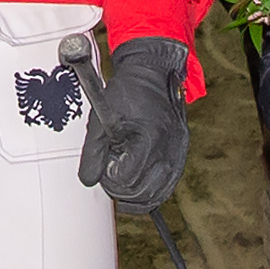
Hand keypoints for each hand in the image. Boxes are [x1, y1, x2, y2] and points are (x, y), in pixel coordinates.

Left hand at [77, 37, 190, 211]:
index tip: (105, 162)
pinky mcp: (180, 154)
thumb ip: (92, 152)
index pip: (126, 180)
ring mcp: (178, 154)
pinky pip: (167, 185)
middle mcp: (168, 151)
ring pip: (156, 195)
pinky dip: (151, 190)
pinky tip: (138, 182)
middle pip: (141, 193)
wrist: (152, 73)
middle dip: (121, 187)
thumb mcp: (101, 119)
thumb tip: (88, 180)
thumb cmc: (126, 92)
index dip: (110, 176)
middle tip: (111, 170)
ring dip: (136, 193)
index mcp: (149, 140)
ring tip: (123, 175)